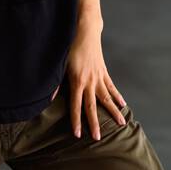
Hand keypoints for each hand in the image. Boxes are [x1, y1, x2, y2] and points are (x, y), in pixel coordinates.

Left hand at [62, 26, 125, 140]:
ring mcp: (98, 77)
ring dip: (113, 112)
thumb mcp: (60, 64)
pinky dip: (117, 96)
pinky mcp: (103, 72)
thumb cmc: (70, 47)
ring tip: (121, 123)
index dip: (76, 121)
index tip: (78, 135)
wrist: (85, 31)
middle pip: (92, 106)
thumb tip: (48, 99)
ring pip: (107, 98)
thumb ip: (56, 84)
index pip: (76, 106)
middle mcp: (89, 82)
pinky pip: (111, 87)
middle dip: (95, 123)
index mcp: (77, 81)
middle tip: (99, 138)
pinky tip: (122, 104)